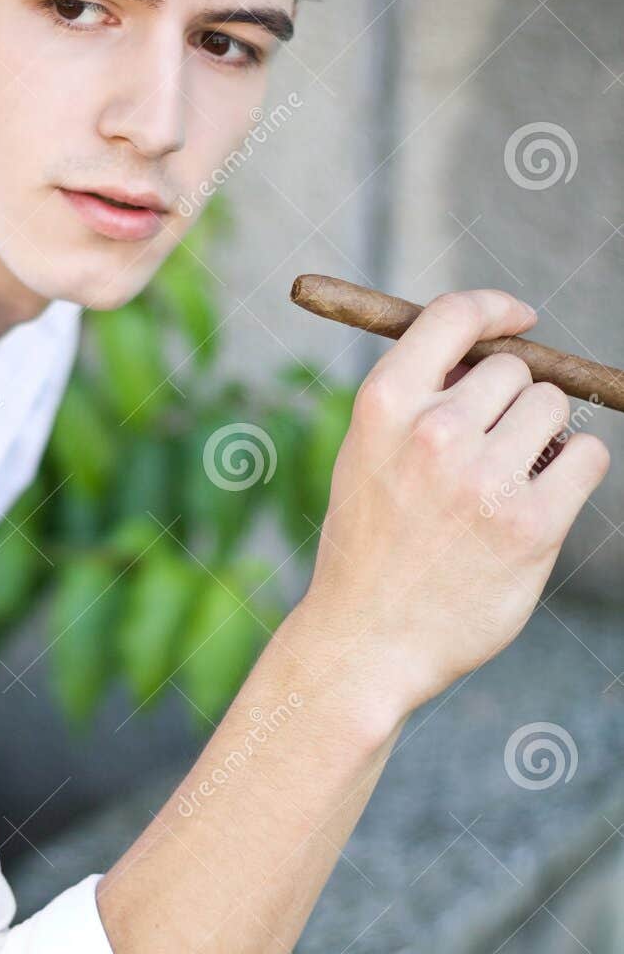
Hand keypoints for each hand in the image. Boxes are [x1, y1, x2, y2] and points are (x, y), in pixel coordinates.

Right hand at [301, 289, 610, 718]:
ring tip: (507, 481)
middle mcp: (436, 433)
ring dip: (543, 436)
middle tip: (490, 449)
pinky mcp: (532, 526)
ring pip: (552, 408)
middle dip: (509, 400)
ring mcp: (486, 480)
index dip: (495, 309)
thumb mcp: (365, 457)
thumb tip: (489, 350)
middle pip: (513, 370)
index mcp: (385, 405)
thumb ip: (416, 401)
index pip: (455, 316)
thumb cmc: (369, 548)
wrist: (366, 643)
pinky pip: (588, 458)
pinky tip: (540, 500)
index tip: (520, 319)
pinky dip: (575, 472)